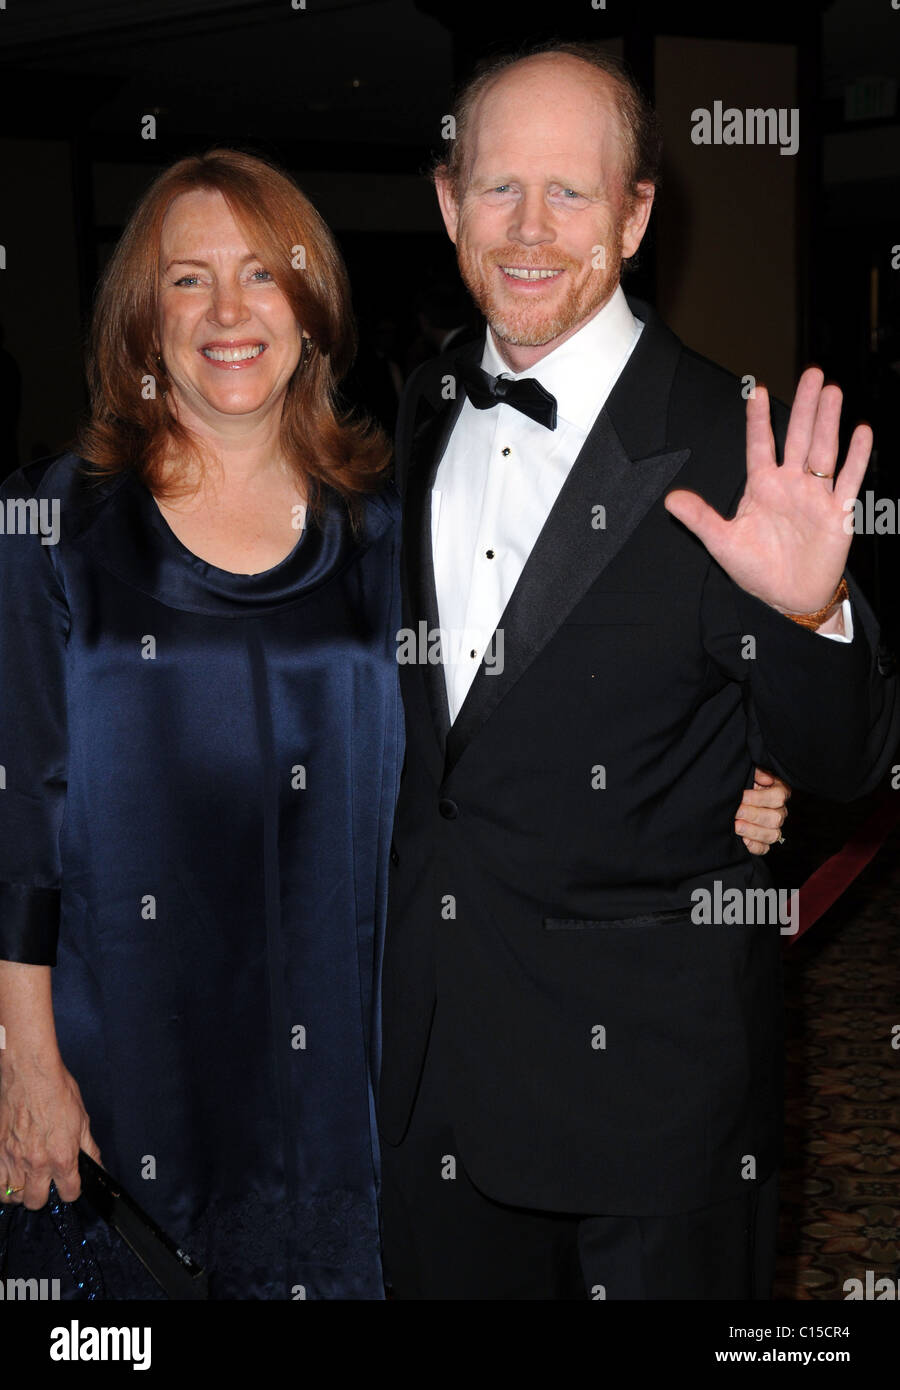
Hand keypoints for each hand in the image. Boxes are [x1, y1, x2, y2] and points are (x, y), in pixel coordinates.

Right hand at [0, 1053, 100, 1209]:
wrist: (30, 1073)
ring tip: (27, 1179)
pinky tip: (10, 1177)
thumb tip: (97, 1167)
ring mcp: (13, 1158)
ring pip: (13, 1197)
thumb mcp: (82, 1120)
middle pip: (36, 1202)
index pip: (69, 1193)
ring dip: (22, 1191)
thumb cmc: (57, 1090)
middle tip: (46, 1182)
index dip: (72, 1190)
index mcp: (62, 1156)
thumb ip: (89, 1148)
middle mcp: (37, 1162)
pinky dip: (2, 1186)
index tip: (70, 1184)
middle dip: (44, 1196)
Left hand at [665, 368, 871, 614]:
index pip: (760, 445)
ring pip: (823, 451)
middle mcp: (791, 485)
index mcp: (762, 488)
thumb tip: (670, 499)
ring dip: (827, 422)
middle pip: (798, 437)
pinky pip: (848, 480)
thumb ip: (700, 518)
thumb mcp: (723, 543)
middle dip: (804, 406)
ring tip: (832, 392)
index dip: (759, 419)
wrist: (788, 598)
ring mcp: (815, 496)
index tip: (756, 391)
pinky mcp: (837, 512)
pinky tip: (861, 432)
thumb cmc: (757, 570)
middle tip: (812, 373)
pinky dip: (857, 457)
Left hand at [735, 767, 790, 854]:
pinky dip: (754, 846)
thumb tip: (767, 779)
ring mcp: (774, 828)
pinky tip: (742, 840)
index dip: (759, 798)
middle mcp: (780, 811)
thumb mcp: (749, 773)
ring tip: (736, 826)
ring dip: (753, 831)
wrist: (730, 798)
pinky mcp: (764, 842)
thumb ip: (758, 772)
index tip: (742, 797)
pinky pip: (764, 849)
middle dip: (753, 815)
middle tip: (736, 812)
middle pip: (775, 818)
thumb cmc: (742, 784)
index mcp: (779, 792)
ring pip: (772, 835)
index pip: (778, 797)